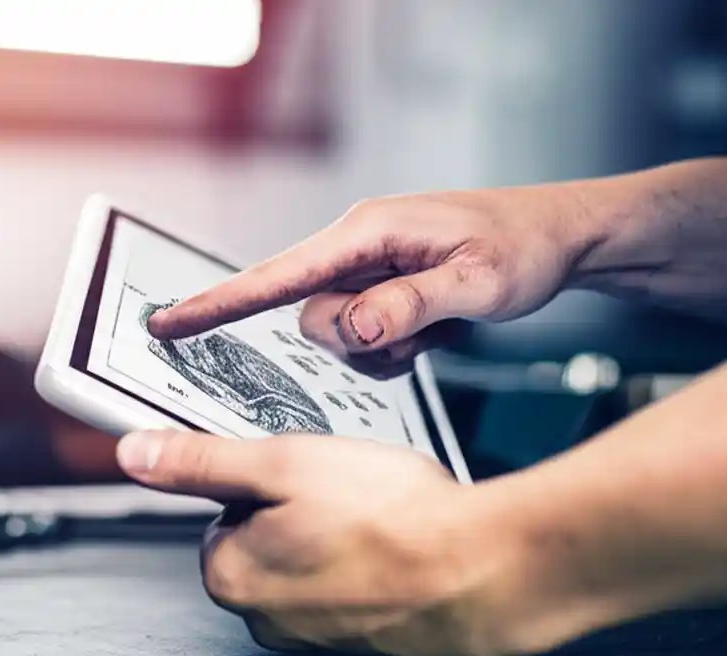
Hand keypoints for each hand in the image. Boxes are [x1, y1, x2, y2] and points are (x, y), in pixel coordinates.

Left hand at [115, 430, 553, 655]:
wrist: (482, 572)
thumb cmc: (389, 517)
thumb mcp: (281, 462)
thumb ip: (200, 461)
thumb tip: (135, 455)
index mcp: (229, 574)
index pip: (218, 516)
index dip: (258, 482)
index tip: (296, 469)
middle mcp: (264, 618)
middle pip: (261, 541)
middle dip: (296, 509)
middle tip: (341, 486)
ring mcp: (316, 636)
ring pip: (308, 563)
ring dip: (335, 534)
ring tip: (377, 512)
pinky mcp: (364, 640)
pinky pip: (351, 587)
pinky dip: (370, 561)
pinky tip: (398, 539)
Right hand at [148, 186, 602, 373]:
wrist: (562, 239)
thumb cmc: (526, 246)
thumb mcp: (480, 281)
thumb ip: (411, 305)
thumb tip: (351, 329)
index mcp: (365, 232)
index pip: (274, 275)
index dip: (217, 303)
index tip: (165, 325)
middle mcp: (356, 249)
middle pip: (310, 320)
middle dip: (357, 339)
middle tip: (419, 328)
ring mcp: (368, 273)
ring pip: (337, 337)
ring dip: (383, 348)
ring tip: (436, 326)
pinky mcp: (381, 293)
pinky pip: (363, 343)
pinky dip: (395, 351)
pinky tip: (433, 332)